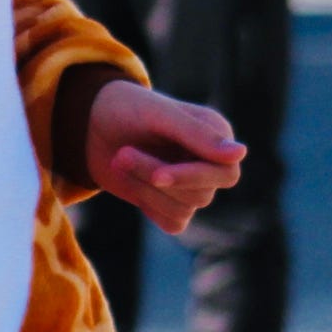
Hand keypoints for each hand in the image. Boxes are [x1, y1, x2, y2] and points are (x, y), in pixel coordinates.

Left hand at [88, 79, 243, 230]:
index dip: (192, 177)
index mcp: (216, 136)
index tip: (158, 174)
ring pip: (183, 209)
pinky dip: (148, 205)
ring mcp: (193, 186)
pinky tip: (130, 180)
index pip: (225, 173)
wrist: (91, 122)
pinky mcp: (171, 204)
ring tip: (118, 160)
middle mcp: (210, 164)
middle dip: (154, 176)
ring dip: (144, 189)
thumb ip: (196, 133)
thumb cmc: (127, 108)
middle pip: (201, 195)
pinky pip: (173, 223)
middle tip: (121, 155)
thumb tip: (240, 154)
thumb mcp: (156, 113)